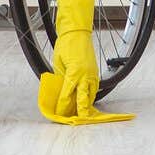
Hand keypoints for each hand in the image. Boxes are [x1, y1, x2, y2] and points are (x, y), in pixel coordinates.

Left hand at [37, 0, 132, 125]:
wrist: (77, 33)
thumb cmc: (65, 46)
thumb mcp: (59, 64)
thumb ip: (61, 79)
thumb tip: (60, 92)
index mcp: (74, 73)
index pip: (67, 95)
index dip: (62, 106)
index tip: (59, 114)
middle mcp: (85, 76)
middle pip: (83, 99)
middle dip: (80, 111)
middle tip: (77, 120)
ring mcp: (92, 74)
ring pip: (91, 95)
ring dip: (86, 104)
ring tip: (82, 114)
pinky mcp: (95, 73)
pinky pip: (94, 88)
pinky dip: (90, 95)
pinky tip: (87, 100)